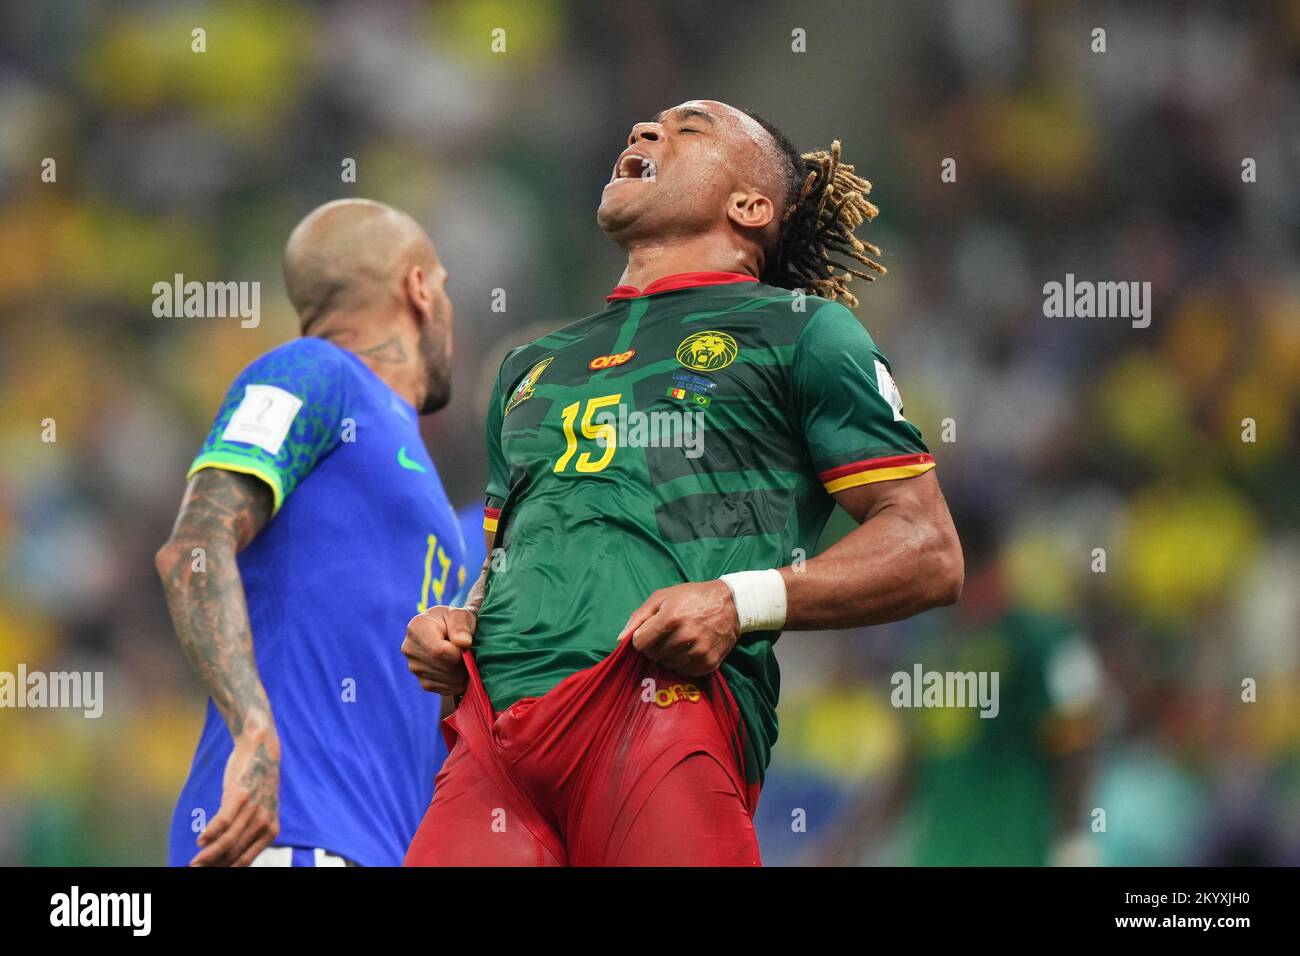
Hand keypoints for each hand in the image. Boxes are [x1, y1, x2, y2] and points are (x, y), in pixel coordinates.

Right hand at [191, 729, 279, 865]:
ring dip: (208, 855)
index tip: (210, 874)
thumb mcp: (261, 811)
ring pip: (227, 840)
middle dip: (214, 865)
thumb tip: (228, 854)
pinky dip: (210, 833)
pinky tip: (200, 841)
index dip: (226, 870)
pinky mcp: (240, 795)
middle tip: (195, 870)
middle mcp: (264, 822)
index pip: (245, 860)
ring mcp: (252, 809)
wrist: (262, 751)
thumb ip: (250, 831)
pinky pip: (223, 820)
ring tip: (194, 864)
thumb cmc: (257, 784)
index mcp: (270, 831)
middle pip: (234, 853)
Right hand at [402, 606, 475, 695]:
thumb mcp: (461, 615)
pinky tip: (460, 671)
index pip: (438, 651)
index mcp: (416, 628)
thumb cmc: (456, 621)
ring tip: (465, 661)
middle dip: (461, 664)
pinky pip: (443, 689)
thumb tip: (463, 643)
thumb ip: (461, 625)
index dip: (457, 653)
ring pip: (444, 680)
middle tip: (470, 655)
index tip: (467, 647)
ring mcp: (414, 667)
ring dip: (461, 675)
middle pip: (442, 666)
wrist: (449, 632)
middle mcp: (410, 649)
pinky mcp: (422, 681)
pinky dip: (457, 684)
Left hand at [617, 581, 739, 676]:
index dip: (641, 639)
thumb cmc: (692, 597)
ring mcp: (699, 651)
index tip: (649, 633)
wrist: (730, 604)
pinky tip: (690, 649)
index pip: (640, 644)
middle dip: (655, 647)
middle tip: (667, 635)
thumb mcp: (662, 597)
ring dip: (669, 656)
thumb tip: (620, 640)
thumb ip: (638, 617)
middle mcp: (685, 636)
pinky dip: (683, 664)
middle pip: (653, 655)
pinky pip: (684, 672)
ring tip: (680, 641)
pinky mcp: (709, 662)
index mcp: (670, 618)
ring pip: (668, 665)